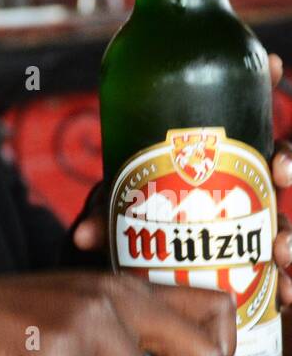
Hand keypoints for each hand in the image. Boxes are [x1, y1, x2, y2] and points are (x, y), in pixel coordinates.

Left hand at [73, 51, 291, 307]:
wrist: (135, 269)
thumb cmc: (131, 220)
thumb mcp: (117, 208)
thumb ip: (104, 216)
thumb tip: (84, 236)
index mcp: (217, 157)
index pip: (250, 110)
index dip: (266, 83)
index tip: (273, 64)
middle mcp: (243, 186)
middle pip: (283, 163)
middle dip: (291, 162)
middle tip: (281, 171)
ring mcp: (253, 224)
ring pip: (286, 220)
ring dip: (291, 235)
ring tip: (278, 249)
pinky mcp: (255, 266)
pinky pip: (284, 274)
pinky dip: (289, 285)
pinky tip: (285, 291)